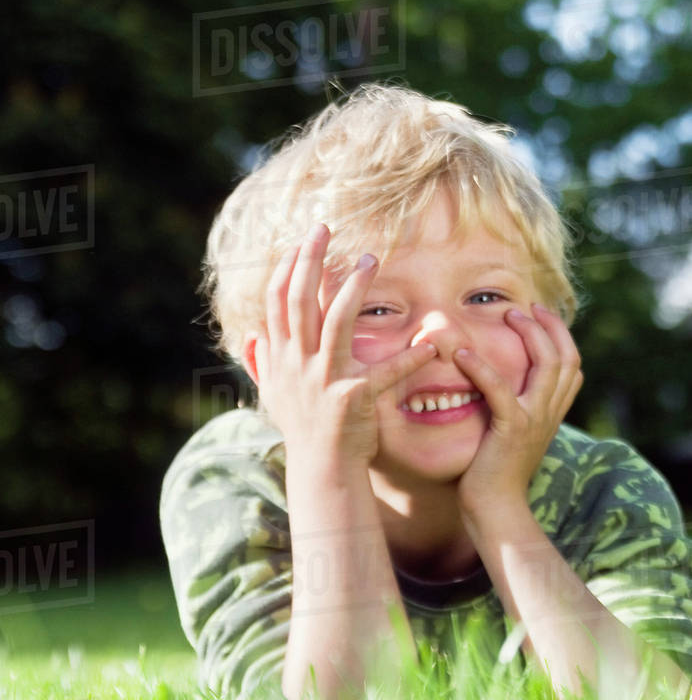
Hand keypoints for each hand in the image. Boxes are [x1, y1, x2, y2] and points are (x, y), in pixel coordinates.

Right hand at [246, 224, 436, 469]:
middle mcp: (298, 364)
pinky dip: (409, 357)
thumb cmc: (304, 431)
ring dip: (352, 288)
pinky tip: (430, 342)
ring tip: (369, 259)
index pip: (277, 303)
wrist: (322, 471)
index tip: (299, 242)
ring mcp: (323, 379)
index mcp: (281, 359)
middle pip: (299, 300)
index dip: (286, 269)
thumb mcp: (275, 398)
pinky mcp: (353, 398)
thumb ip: (264, 365)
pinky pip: (386, 371)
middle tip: (323, 228)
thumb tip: (252, 338)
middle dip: (309, 260)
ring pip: (335, 322)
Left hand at [453, 303, 582, 513]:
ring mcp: (535, 420)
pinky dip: (482, 369)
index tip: (539, 314)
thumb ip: (519, 408)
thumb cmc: (497, 473)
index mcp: (552, 412)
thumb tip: (506, 385)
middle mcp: (550, 412)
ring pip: (546, 365)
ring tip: (507, 316)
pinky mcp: (511, 430)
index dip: (560, 334)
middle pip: (566, 356)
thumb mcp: (516, 435)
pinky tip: (463, 354)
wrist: (496, 510)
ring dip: (528, 334)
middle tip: (523, 308)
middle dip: (548, 325)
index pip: (572, 364)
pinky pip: (500, 390)